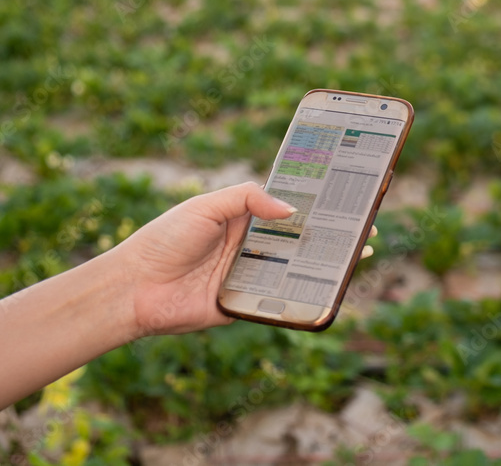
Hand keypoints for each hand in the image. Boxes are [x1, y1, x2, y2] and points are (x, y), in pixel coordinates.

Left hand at [111, 182, 377, 337]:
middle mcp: (252, 244)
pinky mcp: (248, 304)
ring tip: (359, 253)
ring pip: (297, 268)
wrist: (134, 288)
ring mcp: (251, 275)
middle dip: (332, 233)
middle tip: (367, 226)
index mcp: (243, 216)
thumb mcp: (205, 205)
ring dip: (326, 263)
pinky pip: (281, 298)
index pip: (288, 206)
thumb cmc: (164, 239)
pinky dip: (304, 293)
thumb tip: (291, 210)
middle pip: (300, 237)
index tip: (345, 195)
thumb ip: (247, 198)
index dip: (315, 202)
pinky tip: (329, 286)